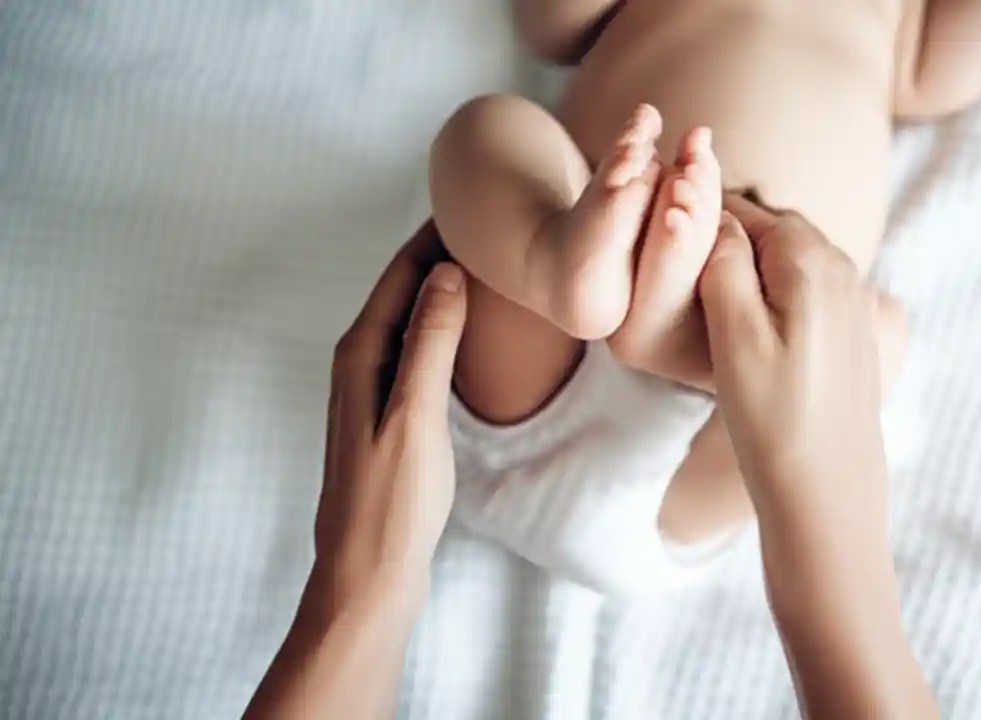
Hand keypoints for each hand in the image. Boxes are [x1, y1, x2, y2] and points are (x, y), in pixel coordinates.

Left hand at [313, 233, 467, 613]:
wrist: (367, 573)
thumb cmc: (391, 501)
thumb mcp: (416, 416)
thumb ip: (429, 343)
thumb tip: (446, 274)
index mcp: (360, 356)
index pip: (399, 275)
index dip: (432, 236)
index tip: (469, 200)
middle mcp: (359, 365)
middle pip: (402, 291)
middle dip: (437, 253)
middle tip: (486, 220)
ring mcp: (372, 392)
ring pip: (409, 320)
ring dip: (440, 289)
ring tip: (484, 262)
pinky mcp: (388, 416)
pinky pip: (416, 351)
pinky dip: (442, 328)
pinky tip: (467, 333)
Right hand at [700, 197, 936, 719]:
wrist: (828, 496)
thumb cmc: (774, 421)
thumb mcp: (733, 336)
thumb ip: (721, 263)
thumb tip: (710, 212)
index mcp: (811, 260)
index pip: (742, 210)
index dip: (697, 212)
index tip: (658, 225)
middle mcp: (843, 270)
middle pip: (770, 229)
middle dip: (726, 234)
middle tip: (673, 255)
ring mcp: (855, 303)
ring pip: (788, 260)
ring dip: (748, 264)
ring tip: (701, 289)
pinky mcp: (855, 336)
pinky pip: (806, 291)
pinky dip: (773, 292)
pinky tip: (746, 321)